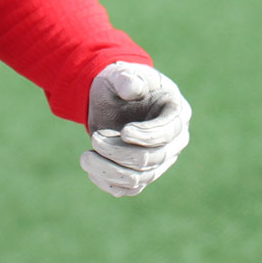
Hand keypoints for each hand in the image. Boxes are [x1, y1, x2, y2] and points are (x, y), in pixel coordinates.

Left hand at [81, 61, 190, 196]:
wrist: (112, 98)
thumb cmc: (120, 83)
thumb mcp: (120, 74)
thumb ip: (126, 78)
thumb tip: (132, 88)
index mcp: (176, 112)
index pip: (168, 132)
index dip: (147, 135)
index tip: (123, 132)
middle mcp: (174, 140)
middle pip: (153, 158)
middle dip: (119, 151)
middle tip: (94, 137)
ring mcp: (161, 160)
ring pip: (141, 178)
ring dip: (110, 171)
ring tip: (85, 157)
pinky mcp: (144, 172)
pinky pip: (131, 188)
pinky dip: (110, 183)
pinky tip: (91, 170)